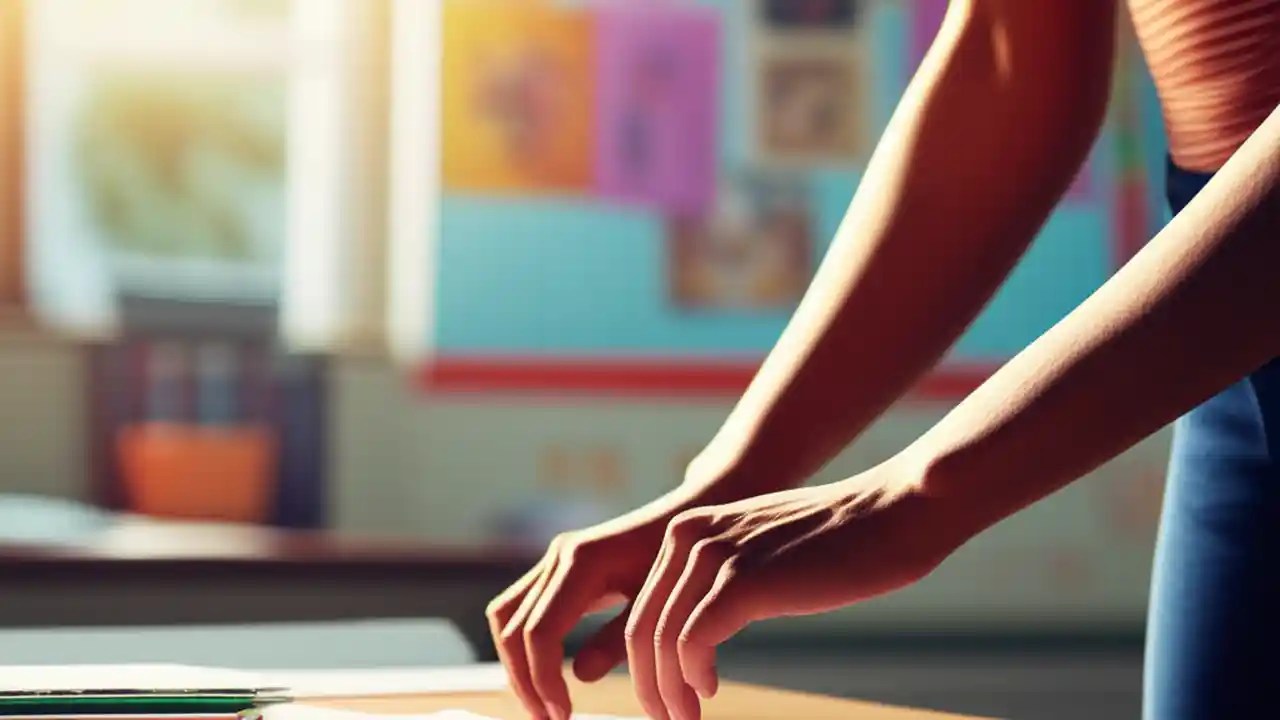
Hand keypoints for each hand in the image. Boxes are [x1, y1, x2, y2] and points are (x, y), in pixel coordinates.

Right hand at [486, 483, 719, 719]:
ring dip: (516, 665)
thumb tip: (582, 677)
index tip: (562, 715)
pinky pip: (519, 609)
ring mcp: (553, 560)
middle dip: (524, 679)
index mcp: (583, 561)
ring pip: (506, 617)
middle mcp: (559, 556)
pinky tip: (544, 678)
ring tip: (541, 706)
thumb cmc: (682, 561)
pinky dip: (522, 646)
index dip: (544, 678)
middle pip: (514, 627)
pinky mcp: (555, 569)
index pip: (541, 630)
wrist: (687, 518)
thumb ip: (620, 640)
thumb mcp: (658, 603)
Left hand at [624, 465, 966, 719]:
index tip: (661, 697)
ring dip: (667, 690)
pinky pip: (692, 642)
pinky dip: (692, 676)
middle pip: (642, 626)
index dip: (644, 660)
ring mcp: (715, 555)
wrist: (894, 512)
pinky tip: (709, 690)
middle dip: (648, 683)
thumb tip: (696, 636)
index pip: (644, 606)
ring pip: (661, 640)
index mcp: (690, 530)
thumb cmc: (841, 541)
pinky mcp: (742, 581)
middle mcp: (691, 536)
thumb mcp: (761, 552)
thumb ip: (724, 581)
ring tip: (684, 719)